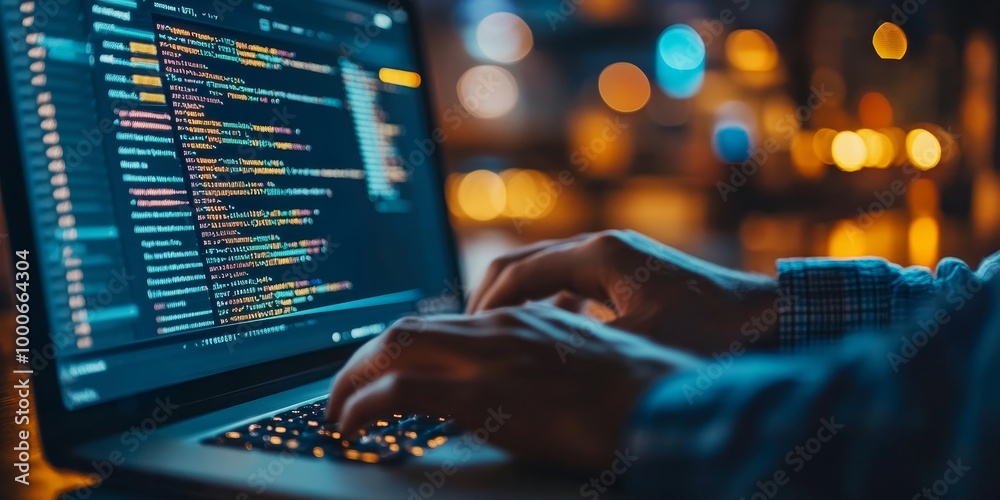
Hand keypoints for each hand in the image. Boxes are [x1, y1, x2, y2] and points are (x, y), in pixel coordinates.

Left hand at [325, 304, 697, 469]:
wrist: (664, 402)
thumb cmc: (637, 389)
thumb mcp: (585, 356)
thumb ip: (548, 349)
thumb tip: (526, 363)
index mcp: (518, 321)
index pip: (436, 324)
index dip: (396, 347)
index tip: (380, 374)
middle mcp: (496, 329)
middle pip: (404, 331)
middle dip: (361, 362)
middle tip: (343, 393)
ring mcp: (487, 359)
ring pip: (393, 351)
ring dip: (352, 381)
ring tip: (337, 412)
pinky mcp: (483, 396)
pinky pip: (400, 392)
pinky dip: (364, 406)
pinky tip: (351, 427)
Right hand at [467, 230, 780, 353]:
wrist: (778, 321)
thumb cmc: (715, 336)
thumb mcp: (637, 349)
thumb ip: (575, 350)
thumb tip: (518, 363)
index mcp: (600, 254)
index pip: (515, 273)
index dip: (482, 309)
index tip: (462, 340)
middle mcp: (606, 248)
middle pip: (525, 265)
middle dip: (491, 301)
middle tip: (468, 339)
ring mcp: (621, 260)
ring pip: (549, 275)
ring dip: (521, 305)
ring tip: (498, 341)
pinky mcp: (635, 277)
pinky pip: (576, 287)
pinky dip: (552, 309)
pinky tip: (552, 339)